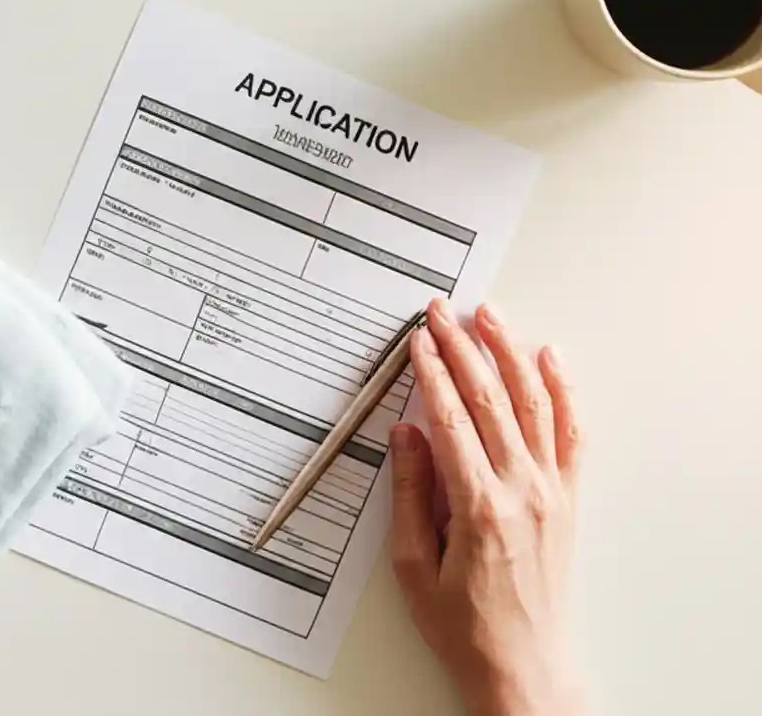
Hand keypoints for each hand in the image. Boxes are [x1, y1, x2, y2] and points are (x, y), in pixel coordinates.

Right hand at [390, 300, 583, 715]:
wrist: (522, 664)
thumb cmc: (462, 624)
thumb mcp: (412, 564)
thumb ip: (410, 493)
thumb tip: (407, 434)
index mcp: (477, 506)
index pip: (450, 419)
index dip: (430, 374)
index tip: (416, 341)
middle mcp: (521, 490)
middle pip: (490, 400)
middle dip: (462, 348)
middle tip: (440, 313)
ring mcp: (550, 491)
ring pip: (533, 404)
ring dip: (509, 353)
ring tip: (489, 316)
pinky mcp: (567, 499)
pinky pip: (570, 432)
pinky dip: (562, 390)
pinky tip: (548, 358)